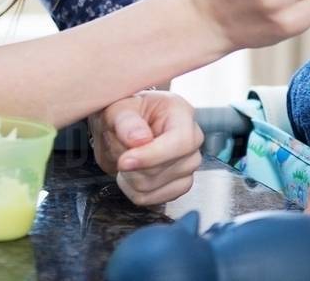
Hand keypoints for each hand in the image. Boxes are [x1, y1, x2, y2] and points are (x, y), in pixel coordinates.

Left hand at [88, 91, 204, 205]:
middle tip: (120, 151)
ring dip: (130, 177)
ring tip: (126, 159)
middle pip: (163, 169)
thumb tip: (139, 140)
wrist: (124, 128)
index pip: (180, 142)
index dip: (152, 156)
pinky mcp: (180, 184)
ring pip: (153, 187)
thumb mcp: (118, 109)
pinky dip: (134, 190)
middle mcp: (192, 139)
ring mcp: (189, 165)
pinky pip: (152, 199)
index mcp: (181, 113)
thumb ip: (126, 122)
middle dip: (132, 165)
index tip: (124, 161)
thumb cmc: (126, 114)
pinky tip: (132, 173)